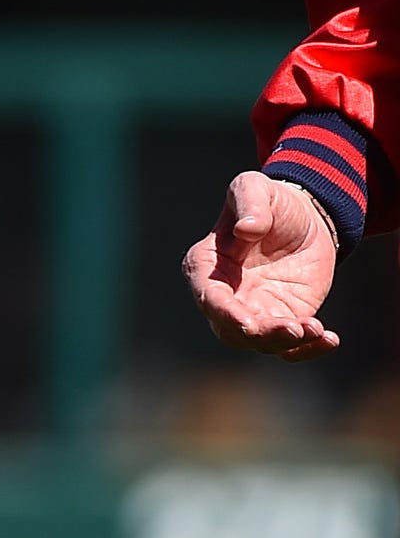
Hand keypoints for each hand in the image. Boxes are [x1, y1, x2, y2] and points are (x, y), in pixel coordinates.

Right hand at [182, 171, 340, 358]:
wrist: (304, 216)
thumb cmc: (269, 201)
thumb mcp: (255, 188)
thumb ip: (249, 205)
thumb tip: (248, 229)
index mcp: (207, 265)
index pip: (208, 296)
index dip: (225, 313)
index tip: (247, 323)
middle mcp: (225, 296)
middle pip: (232, 330)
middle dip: (261, 335)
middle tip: (293, 328)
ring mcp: (253, 312)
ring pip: (262, 342)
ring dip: (287, 341)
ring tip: (316, 329)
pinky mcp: (283, 319)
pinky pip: (290, 345)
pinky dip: (308, 348)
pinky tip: (329, 339)